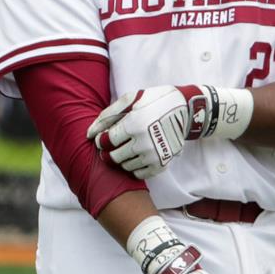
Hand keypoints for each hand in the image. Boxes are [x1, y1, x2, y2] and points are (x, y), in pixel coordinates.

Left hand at [90, 84, 253, 178]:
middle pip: (114, 157)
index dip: (102, 139)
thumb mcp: (130, 99)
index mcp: (133, 125)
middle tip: (115, 143)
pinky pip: (139, 173)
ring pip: (125, 166)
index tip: (106, 136)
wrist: (185, 110)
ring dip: (123, 158)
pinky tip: (139, 154)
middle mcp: (143, 143)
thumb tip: (89, 134)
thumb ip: (107, 115)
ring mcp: (154, 156)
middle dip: (110, 151)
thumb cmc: (154, 101)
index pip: (106, 142)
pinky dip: (135, 166)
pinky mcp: (161, 164)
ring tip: (130, 145)